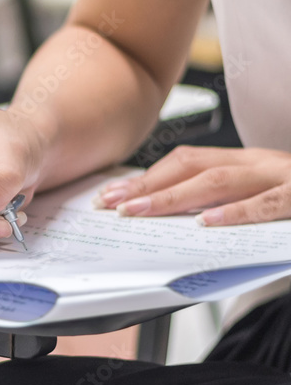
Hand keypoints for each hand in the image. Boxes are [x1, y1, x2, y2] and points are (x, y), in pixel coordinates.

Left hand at [93, 146, 290, 225]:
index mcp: (247, 162)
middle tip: (113, 204)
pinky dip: (238, 213)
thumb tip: (174, 218)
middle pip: (194, 167)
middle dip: (148, 185)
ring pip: (222, 182)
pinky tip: (208, 223)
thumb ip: (224, 202)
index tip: (111, 194)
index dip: (146, 176)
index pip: (186, 161)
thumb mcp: (260, 194)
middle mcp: (262, 163)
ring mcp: (285, 178)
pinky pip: (271, 205)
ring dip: (175, 196)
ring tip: (141, 211)